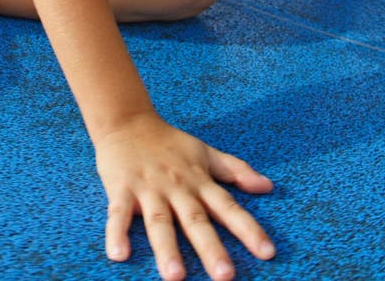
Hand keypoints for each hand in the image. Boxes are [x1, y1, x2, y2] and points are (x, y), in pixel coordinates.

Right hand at [95, 111, 274, 280]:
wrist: (127, 120)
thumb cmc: (168, 142)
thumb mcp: (204, 152)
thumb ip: (235, 170)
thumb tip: (268, 186)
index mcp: (198, 180)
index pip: (227, 206)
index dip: (248, 229)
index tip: (267, 252)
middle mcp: (177, 187)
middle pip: (195, 220)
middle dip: (210, 248)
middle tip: (225, 275)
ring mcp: (148, 189)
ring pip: (159, 222)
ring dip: (167, 249)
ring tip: (175, 276)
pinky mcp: (121, 189)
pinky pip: (118, 213)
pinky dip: (116, 233)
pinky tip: (118, 255)